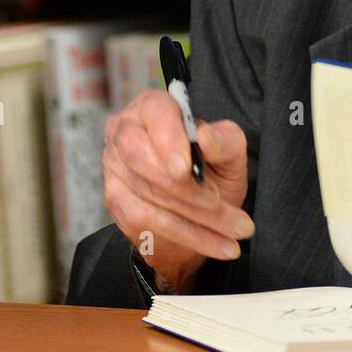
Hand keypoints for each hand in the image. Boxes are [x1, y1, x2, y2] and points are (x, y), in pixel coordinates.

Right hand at [102, 89, 253, 291]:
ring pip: (148, 196)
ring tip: (236, 230)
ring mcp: (115, 167)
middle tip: (220, 203)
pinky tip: (219, 244)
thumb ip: (224, 141)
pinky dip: (189, 236)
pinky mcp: (116, 200)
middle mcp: (125, 132)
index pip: (155, 114)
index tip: (186, 168)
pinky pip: (148, 222)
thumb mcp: (230, 153)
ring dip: (197, 219)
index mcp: (154, 107)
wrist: (199, 212)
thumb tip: (205, 138)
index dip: (169, 141)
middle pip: (141, 158)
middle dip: (184, 188)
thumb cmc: (212, 170)